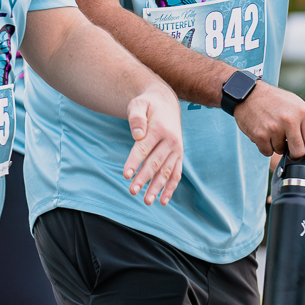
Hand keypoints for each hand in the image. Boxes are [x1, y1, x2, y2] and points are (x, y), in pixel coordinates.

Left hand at [120, 89, 183, 204]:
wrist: (166, 103)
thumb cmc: (147, 104)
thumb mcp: (139, 103)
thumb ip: (136, 117)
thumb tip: (137, 134)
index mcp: (159, 128)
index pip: (144, 148)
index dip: (134, 162)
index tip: (125, 175)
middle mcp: (171, 140)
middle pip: (155, 163)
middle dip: (143, 178)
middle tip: (132, 191)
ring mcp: (177, 149)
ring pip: (166, 171)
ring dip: (157, 187)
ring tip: (147, 201)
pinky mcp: (179, 156)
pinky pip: (176, 174)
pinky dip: (170, 188)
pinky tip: (163, 201)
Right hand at [232, 81, 304, 157]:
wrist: (249, 93)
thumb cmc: (274, 100)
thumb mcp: (296, 104)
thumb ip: (304, 123)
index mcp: (302, 113)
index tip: (304, 151)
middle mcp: (290, 121)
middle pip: (298, 153)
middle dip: (294, 154)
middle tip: (289, 148)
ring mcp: (274, 129)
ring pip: (280, 151)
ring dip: (277, 145)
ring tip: (272, 131)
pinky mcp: (260, 135)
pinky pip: (267, 152)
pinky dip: (265, 146)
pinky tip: (264, 134)